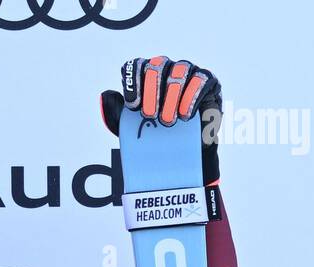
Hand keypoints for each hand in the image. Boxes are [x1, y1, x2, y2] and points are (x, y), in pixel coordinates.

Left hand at [100, 57, 222, 183]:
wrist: (182, 154)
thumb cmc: (155, 136)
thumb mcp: (130, 128)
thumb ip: (115, 112)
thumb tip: (105, 95)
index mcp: (146, 74)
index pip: (136, 65)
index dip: (133, 82)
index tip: (132, 106)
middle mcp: (167, 67)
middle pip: (156, 65)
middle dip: (151, 91)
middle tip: (150, 116)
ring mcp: (188, 71)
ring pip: (179, 71)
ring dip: (171, 96)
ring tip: (167, 121)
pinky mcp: (208, 81)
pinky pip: (201, 79)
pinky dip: (192, 97)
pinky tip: (185, 115)